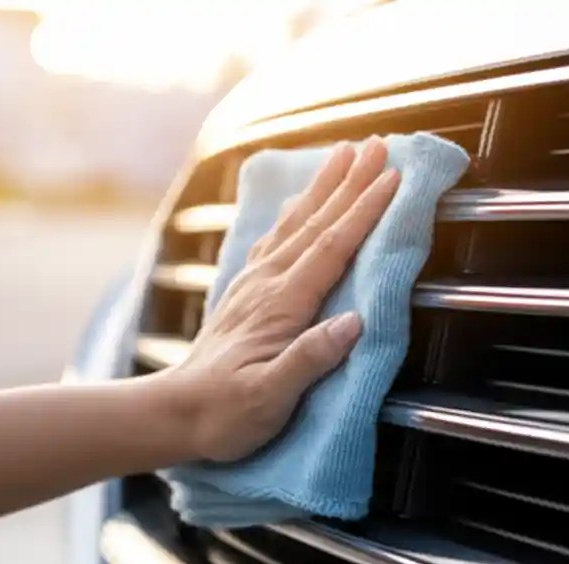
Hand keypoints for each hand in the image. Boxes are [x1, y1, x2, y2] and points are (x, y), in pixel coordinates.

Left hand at [162, 137, 399, 462]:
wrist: (175, 414)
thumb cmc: (226, 415)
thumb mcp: (270, 398)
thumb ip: (310, 359)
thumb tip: (354, 322)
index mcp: (280, 306)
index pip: (330, 248)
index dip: (364, 212)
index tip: (393, 178)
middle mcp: (266, 284)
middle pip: (317, 222)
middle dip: (351, 181)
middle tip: (380, 144)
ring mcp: (254, 284)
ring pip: (297, 222)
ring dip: (325, 185)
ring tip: (346, 153)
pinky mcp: (247, 292)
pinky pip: (278, 237)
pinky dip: (297, 211)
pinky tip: (302, 201)